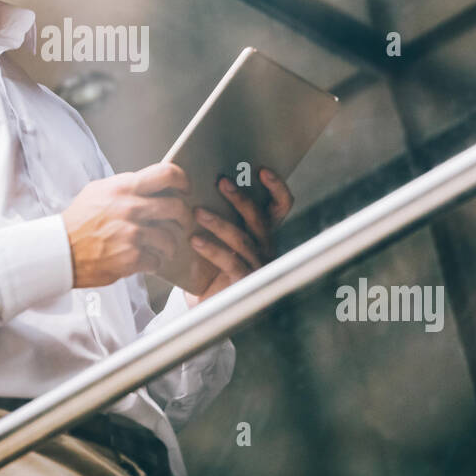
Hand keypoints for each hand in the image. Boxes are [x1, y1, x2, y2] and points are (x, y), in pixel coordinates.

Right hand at [62, 161, 192, 287]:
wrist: (60, 251)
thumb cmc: (78, 222)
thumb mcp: (99, 191)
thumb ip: (126, 187)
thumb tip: (149, 184)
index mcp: (123, 187)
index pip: (167, 173)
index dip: (183, 181)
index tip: (185, 190)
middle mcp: (130, 207)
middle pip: (177, 207)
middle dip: (182, 218)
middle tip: (179, 224)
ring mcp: (132, 233)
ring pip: (171, 237)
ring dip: (169, 245)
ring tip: (161, 247)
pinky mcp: (131, 257)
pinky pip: (157, 260)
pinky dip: (154, 262)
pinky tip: (145, 260)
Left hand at [184, 167, 293, 306]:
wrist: (204, 305)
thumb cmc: (208, 266)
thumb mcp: (215, 237)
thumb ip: (214, 214)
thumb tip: (196, 184)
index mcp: (262, 233)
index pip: (280, 206)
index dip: (276, 188)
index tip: (262, 169)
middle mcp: (265, 248)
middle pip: (259, 219)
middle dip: (241, 199)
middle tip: (222, 182)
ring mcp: (257, 267)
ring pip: (242, 239)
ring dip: (218, 222)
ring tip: (197, 211)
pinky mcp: (243, 283)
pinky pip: (229, 262)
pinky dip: (211, 249)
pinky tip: (194, 240)